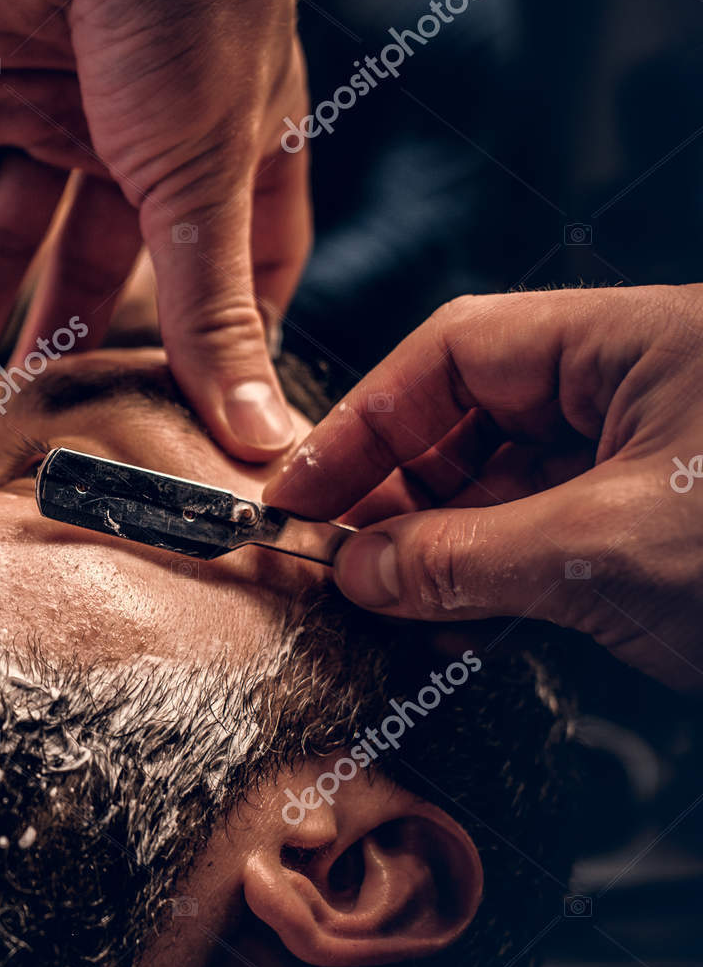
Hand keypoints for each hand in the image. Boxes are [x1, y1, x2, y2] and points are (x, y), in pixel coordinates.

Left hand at [0, 0, 311, 459]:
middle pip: (99, 267)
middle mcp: (147, 137)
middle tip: (26, 433)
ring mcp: (61, 110)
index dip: (220, 341)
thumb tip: (262, 435)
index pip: (239, 268)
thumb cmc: (188, 12)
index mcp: (231, 151)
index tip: (190, 421)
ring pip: (9, 237)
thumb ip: (214, 308)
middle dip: (58, 348)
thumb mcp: (202, 179)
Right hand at [265, 286, 702, 691]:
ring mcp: (656, 461)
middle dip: (397, 496)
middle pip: (474, 421)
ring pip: (508, 490)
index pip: (458, 352)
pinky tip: (453, 624)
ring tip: (386, 606)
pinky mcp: (664, 531)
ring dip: (441, 551)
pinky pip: (553, 542)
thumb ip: (465, 556)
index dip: (365, 421)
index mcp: (634, 342)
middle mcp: (639, 388)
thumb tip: (358, 571)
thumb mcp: (605, 552)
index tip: (302, 492)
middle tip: (337, 562)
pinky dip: (497, 581)